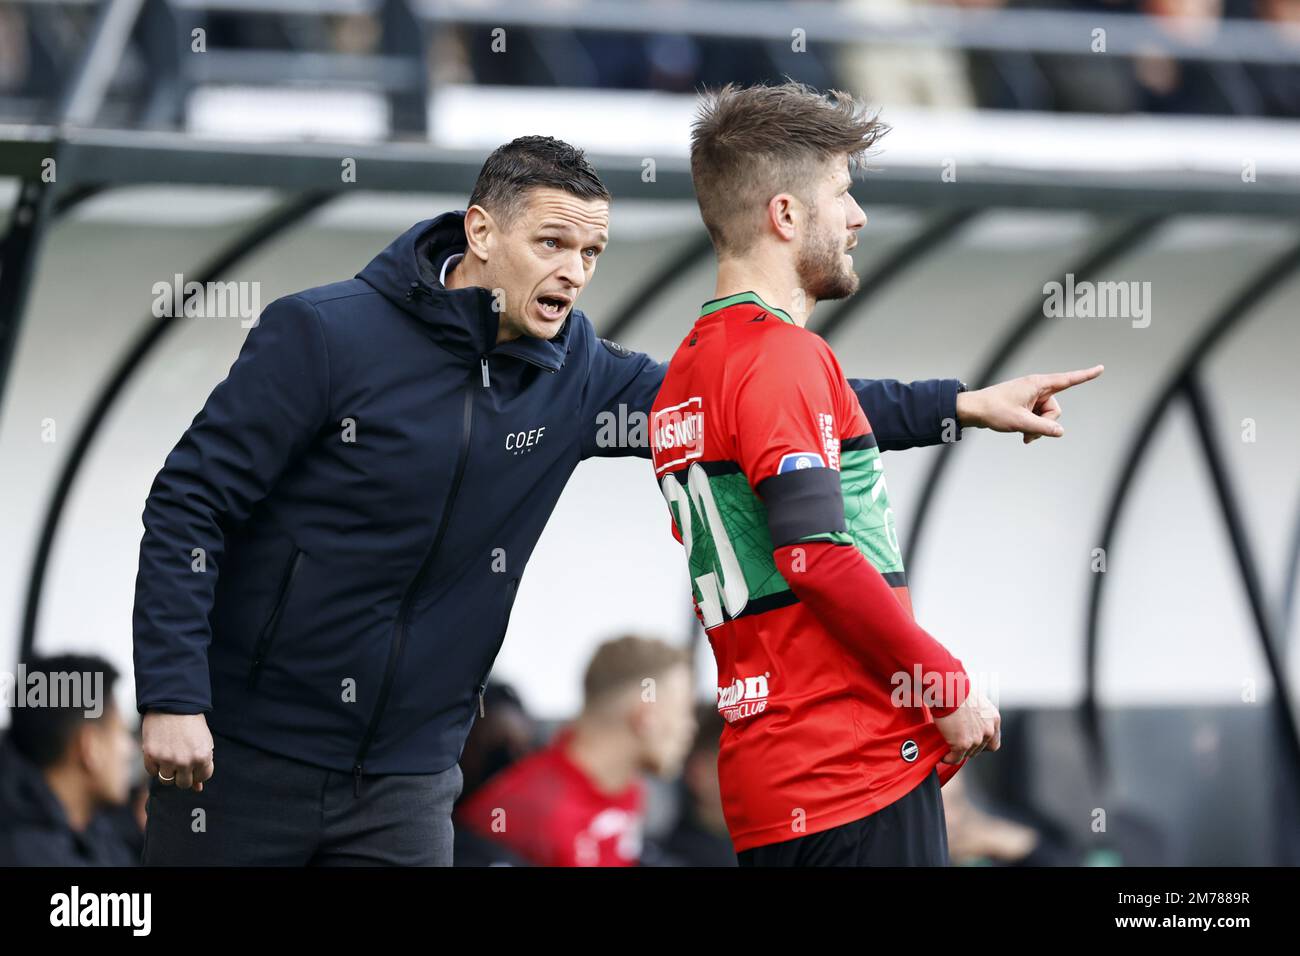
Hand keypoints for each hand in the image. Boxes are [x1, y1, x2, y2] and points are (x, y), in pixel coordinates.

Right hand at [141, 712, 213, 791]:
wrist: (172, 703)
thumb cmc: (191, 722)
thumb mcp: (204, 741)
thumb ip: (203, 764)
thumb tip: (198, 788)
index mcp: (202, 757)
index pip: (202, 778)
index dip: (199, 771)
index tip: (195, 763)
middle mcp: (185, 761)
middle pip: (183, 784)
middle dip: (183, 775)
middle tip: (181, 761)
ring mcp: (167, 759)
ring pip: (167, 781)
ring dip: (169, 772)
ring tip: (170, 757)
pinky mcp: (151, 755)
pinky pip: (152, 772)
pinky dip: (155, 766)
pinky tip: (160, 752)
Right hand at [933, 690, 1000, 765]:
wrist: (948, 689)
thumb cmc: (957, 689)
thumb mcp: (975, 700)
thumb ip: (977, 714)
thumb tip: (968, 720)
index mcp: (993, 718)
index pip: (994, 742)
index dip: (983, 745)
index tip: (973, 743)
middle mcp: (989, 730)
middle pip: (980, 749)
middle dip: (969, 748)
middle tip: (957, 744)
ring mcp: (977, 738)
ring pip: (968, 754)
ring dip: (958, 753)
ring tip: (948, 750)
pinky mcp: (963, 744)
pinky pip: (955, 758)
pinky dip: (949, 759)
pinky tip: (943, 756)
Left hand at [956, 365, 1103, 443]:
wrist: (973, 410)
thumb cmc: (994, 410)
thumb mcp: (1020, 422)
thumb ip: (1043, 428)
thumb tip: (1060, 432)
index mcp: (1037, 384)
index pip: (1067, 380)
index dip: (1086, 376)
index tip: (1101, 368)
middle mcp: (1036, 388)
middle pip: (1055, 410)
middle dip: (1046, 424)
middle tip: (1027, 432)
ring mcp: (1030, 397)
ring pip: (1046, 417)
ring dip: (1037, 428)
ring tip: (1021, 433)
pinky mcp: (1025, 405)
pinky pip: (1037, 418)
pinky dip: (1032, 427)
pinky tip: (1021, 434)